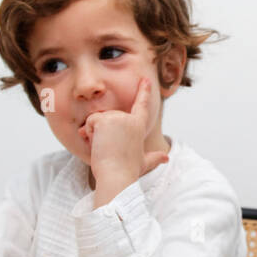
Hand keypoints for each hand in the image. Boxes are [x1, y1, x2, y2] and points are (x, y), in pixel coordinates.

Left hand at [87, 78, 169, 206]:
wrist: (117, 176)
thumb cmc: (128, 172)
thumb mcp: (143, 163)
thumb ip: (154, 158)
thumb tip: (166, 158)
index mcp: (139, 127)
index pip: (141, 106)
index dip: (144, 91)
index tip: (145, 79)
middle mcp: (130, 119)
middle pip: (107, 117)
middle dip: (101, 132)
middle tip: (107, 149)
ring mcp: (118, 118)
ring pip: (97, 119)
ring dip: (95, 134)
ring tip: (104, 148)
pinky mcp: (105, 120)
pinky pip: (90, 122)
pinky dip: (89, 134)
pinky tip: (98, 144)